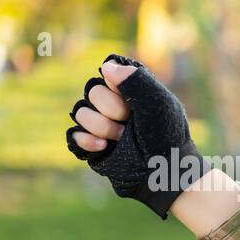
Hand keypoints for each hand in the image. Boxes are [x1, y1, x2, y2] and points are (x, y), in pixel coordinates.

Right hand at [65, 54, 206, 218]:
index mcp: (131, 91)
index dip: (118, 86)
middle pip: (92, 90)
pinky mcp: (92, 145)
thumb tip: (106, 67)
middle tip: (130, 124)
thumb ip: (136, 80)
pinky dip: (86, 140)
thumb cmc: (166, 137)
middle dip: (112, 109)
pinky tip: (104, 146)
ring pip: (80, 112)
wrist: (163, 172)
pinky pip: (72, 135)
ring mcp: (101, 125)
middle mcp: (113, 104)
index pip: (108, 72)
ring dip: (103, 127)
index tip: (134, 101)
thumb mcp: (158, 102)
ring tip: (123, 139)